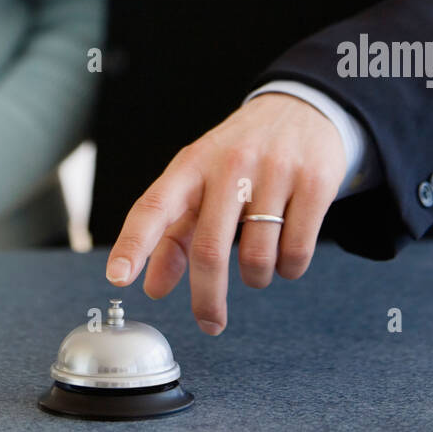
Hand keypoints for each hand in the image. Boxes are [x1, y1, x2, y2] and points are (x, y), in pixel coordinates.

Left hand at [104, 93, 346, 332]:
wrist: (301, 109)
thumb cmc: (241, 154)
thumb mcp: (201, 181)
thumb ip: (174, 233)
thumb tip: (153, 286)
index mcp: (192, 163)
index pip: (155, 205)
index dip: (134, 244)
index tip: (118, 277)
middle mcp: (230, 164)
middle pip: (210, 249)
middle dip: (208, 299)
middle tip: (210, 322)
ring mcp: (274, 171)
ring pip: (258, 259)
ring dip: (256, 278)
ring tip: (258, 261)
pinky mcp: (314, 183)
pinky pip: (296, 253)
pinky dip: (288, 268)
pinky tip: (285, 251)